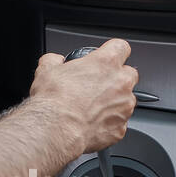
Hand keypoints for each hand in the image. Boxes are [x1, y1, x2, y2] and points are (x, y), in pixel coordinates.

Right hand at [28, 39, 137, 154]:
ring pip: (127, 101)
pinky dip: (108, 123)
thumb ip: (54, 60)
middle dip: (118, 78)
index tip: (107, 56)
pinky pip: (119, 123)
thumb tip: (55, 61)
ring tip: (92, 109)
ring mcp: (124, 107)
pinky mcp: (121, 128)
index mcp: (105, 63)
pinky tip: (91, 124)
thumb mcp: (46, 70)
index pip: (121, 47)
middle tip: (98, 85)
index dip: (114, 51)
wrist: (56, 129)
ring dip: (114, 103)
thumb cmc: (54, 100)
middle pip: (130, 74)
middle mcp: (120, 83)